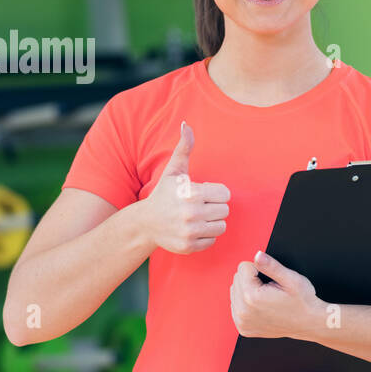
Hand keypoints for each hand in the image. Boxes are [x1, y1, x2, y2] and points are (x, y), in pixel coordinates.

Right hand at [139, 121, 230, 253]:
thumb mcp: (174, 170)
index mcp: (191, 192)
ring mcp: (190, 231)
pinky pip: (212, 241)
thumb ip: (184, 148)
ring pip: (221, 227)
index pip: (225, 194)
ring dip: (212, 222)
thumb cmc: (164, 194)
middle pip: (224, 211)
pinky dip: (205, 236)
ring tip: (197, 217)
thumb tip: (187, 124)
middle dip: (214, 208)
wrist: (145, 223)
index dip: (215, 193)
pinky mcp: (189, 246)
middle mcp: (191, 213)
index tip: (202, 193)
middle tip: (199, 206)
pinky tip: (192, 229)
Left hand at [230, 251, 322, 338]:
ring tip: (265, 298)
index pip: (243, 267)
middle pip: (237, 279)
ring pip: (235, 292)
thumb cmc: (302, 302)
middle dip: (251, 279)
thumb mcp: (291, 279)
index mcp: (252, 297)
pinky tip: (260, 307)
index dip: (259, 269)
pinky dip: (246, 304)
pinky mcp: (243, 328)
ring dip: (247, 291)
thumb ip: (271, 265)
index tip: (270, 280)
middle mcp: (243, 311)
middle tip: (269, 289)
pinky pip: (236, 307)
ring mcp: (242, 321)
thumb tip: (258, 255)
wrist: (308, 323)